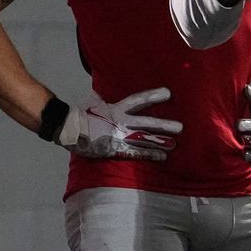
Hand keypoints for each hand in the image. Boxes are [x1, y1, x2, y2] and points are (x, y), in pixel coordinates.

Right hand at [59, 88, 182, 160]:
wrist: (70, 130)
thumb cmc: (80, 117)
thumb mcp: (92, 104)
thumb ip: (99, 100)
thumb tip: (96, 93)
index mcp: (116, 109)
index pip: (138, 100)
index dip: (153, 96)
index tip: (168, 93)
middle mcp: (122, 122)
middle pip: (147, 123)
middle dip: (163, 125)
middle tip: (180, 127)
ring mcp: (120, 136)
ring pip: (145, 139)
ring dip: (160, 142)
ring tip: (175, 143)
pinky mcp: (117, 149)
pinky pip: (137, 153)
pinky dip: (150, 154)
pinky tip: (162, 157)